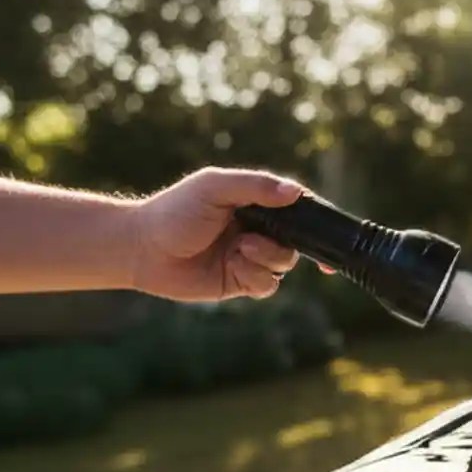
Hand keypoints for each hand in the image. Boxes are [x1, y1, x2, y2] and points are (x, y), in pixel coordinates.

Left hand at [130, 166, 320, 301]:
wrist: (141, 248)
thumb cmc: (174, 211)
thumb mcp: (215, 188)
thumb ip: (256, 186)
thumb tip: (296, 192)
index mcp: (256, 203)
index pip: (297, 209)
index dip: (317, 221)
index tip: (330, 232)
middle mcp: (258, 229)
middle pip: (298, 240)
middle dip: (286, 243)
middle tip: (255, 240)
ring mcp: (250, 256)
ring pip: (284, 263)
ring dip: (267, 257)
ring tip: (240, 250)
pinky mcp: (240, 281)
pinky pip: (267, 284)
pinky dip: (257, 276)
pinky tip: (234, 265)